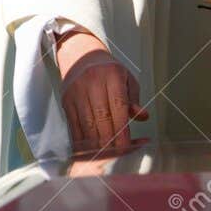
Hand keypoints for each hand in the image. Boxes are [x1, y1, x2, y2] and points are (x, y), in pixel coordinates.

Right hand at [56, 30, 147, 157]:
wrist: (80, 56)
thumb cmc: (110, 72)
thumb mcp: (127, 79)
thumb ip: (134, 99)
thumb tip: (143, 116)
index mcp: (112, 76)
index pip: (118, 107)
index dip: (122, 130)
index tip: (127, 146)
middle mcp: (92, 83)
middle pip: (102, 119)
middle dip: (111, 140)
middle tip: (119, 154)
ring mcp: (77, 93)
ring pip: (87, 125)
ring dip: (97, 144)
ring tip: (107, 154)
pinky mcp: (67, 102)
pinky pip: (74, 126)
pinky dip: (83, 142)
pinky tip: (91, 150)